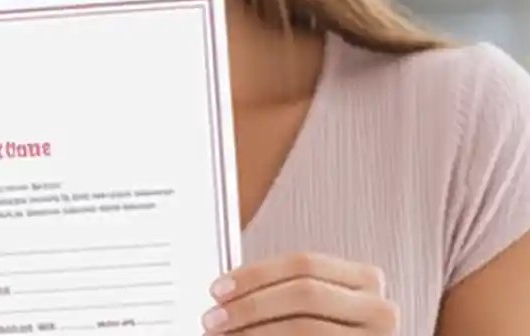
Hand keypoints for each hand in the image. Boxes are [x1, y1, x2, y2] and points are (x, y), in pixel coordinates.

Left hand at [203, 253, 398, 333]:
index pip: (304, 263)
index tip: (218, 289)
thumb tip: (226, 292)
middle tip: (214, 319)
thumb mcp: (314, 305)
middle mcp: (379, 308)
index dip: (255, 273)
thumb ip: (281, 290)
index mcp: (365, 279)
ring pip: (304, 326)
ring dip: (254, 332)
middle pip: (304, 293)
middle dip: (250, 305)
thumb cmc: (329, 331)